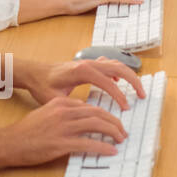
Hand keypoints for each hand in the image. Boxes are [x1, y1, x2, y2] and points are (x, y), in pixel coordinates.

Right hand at [6, 90, 139, 165]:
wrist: (9, 142)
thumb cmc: (26, 132)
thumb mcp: (45, 114)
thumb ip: (63, 113)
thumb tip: (81, 119)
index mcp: (61, 103)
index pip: (90, 106)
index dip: (106, 115)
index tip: (113, 122)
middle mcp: (64, 112)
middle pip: (98, 113)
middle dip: (114, 122)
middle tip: (122, 131)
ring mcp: (62, 127)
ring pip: (96, 125)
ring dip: (113, 132)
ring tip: (120, 139)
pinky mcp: (61, 143)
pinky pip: (88, 144)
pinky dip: (102, 147)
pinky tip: (110, 151)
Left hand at [17, 57, 145, 107]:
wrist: (34, 73)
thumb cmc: (42, 86)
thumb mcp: (55, 100)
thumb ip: (73, 106)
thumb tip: (89, 114)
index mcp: (82, 71)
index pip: (108, 82)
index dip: (119, 96)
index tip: (126, 108)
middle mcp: (88, 63)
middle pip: (119, 67)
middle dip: (133, 81)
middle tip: (142, 95)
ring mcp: (89, 62)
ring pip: (116, 64)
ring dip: (129, 75)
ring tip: (137, 90)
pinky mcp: (88, 64)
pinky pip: (109, 64)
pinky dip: (118, 71)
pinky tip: (118, 82)